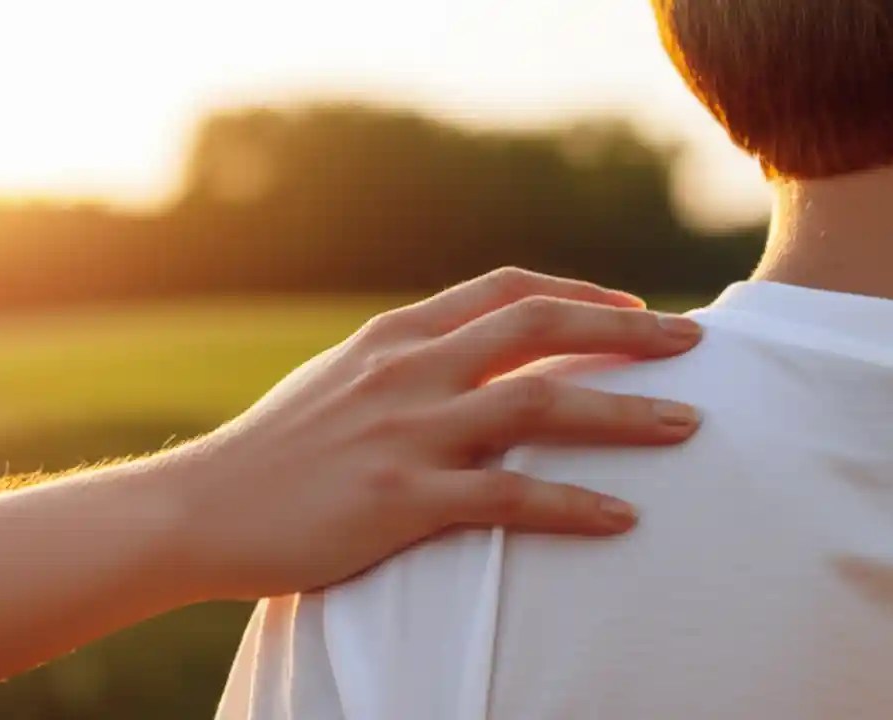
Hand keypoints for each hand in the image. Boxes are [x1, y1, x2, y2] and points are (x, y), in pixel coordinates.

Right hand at [161, 268, 702, 599]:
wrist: (199, 507)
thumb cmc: (273, 450)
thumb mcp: (337, 380)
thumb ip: (404, 362)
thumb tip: (466, 357)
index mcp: (394, 337)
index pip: (505, 290)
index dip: (579, 293)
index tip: (631, 307)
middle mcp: (408, 371)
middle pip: (539, 328)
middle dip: (627, 330)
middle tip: (693, 343)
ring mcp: (406, 434)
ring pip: (540, 406)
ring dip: (625, 414)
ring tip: (690, 425)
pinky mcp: (400, 501)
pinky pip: (508, 500)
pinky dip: (573, 506)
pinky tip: (623, 517)